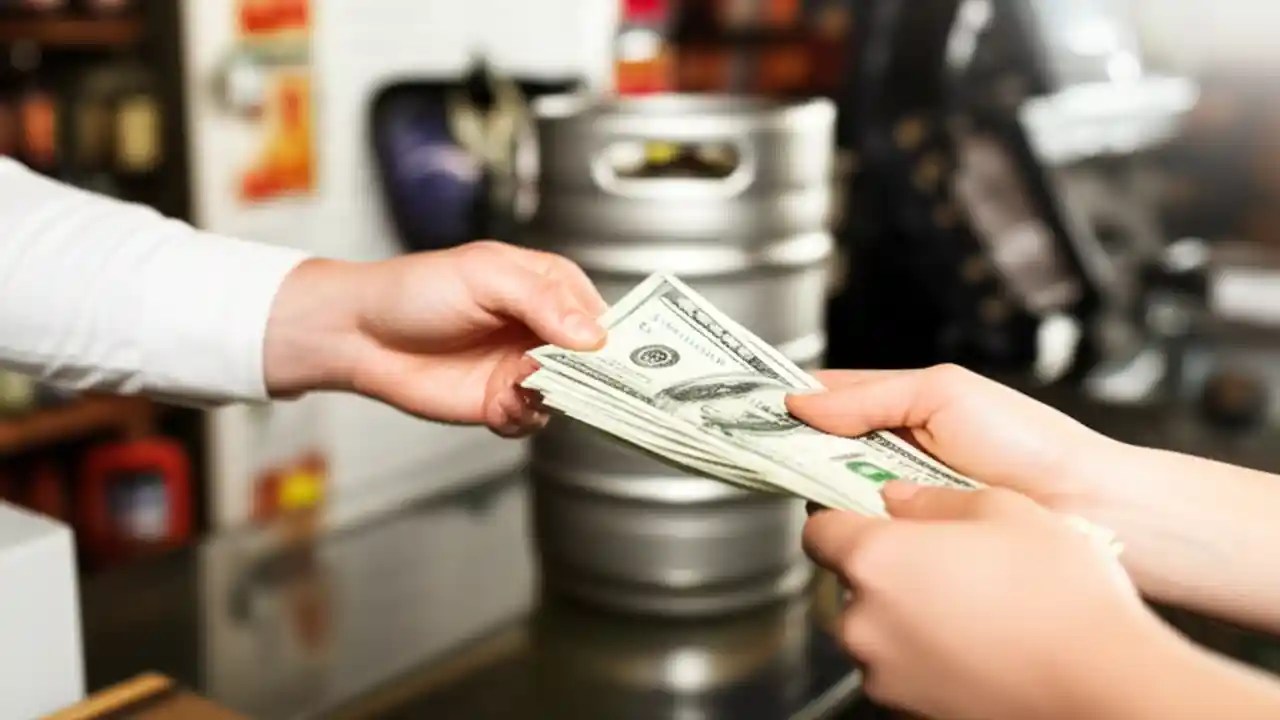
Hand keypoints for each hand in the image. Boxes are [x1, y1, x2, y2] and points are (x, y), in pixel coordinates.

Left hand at [264, 241, 605, 436]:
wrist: (361, 334)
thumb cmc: (418, 289)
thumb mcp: (486, 276)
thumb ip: (542, 301)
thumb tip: (594, 335)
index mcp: (550, 287)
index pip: (603, 314)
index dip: (618, 336)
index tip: (623, 356)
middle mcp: (545, 331)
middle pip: (594, 362)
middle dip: (592, 376)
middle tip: (580, 380)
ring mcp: (524, 369)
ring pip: (568, 395)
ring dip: (550, 396)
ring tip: (521, 385)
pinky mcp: (502, 404)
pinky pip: (533, 421)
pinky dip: (522, 418)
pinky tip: (499, 404)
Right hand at [786, 365, 1129, 522]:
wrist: (1086, 507)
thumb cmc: (1031, 442)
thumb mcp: (943, 392)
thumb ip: (870, 395)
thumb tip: (802, 400)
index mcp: (902, 402)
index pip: (827, 394)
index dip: (787, 398)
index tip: (745, 402)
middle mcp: (895, 449)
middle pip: (821, 445)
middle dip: (795, 445)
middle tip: (763, 446)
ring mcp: (900, 493)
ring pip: (834, 487)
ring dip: (824, 484)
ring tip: (815, 477)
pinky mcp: (910, 536)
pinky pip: (862, 525)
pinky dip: (850, 520)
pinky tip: (848, 517)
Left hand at [805, 483, 1183, 719]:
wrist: (1103, 685)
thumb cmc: (1059, 597)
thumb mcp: (1001, 508)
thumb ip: (933, 498)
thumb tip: (900, 499)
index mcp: (875, 561)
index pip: (818, 528)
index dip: (841, 514)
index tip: (864, 510)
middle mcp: (864, 621)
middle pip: (851, 581)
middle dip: (885, 565)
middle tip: (940, 556)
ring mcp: (884, 673)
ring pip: (876, 626)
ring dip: (906, 611)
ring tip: (970, 602)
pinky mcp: (907, 709)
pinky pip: (902, 666)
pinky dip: (925, 652)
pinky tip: (977, 640)